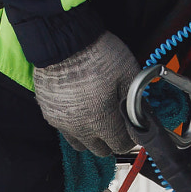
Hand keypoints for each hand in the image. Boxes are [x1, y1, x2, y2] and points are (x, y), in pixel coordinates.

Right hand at [33, 30, 139, 158]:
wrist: (63, 40)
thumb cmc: (97, 54)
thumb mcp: (129, 73)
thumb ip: (137, 101)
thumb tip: (142, 117)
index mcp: (102, 120)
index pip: (121, 146)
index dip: (130, 137)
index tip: (131, 126)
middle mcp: (80, 128)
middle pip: (100, 150)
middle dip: (110, 140)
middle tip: (115, 122)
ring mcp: (62, 122)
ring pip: (79, 144)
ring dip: (90, 137)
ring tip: (95, 118)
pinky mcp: (48, 112)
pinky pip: (63, 129)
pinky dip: (73, 125)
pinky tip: (78, 107)